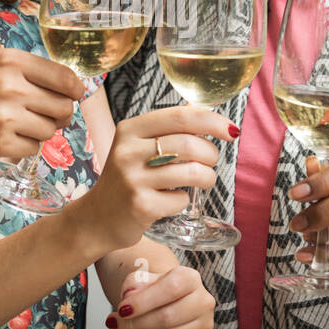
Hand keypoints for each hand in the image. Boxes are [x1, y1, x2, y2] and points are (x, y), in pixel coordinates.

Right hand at [0, 47, 82, 159]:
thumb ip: (28, 72)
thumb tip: (70, 88)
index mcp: (11, 61)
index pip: (65, 78)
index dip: (75, 90)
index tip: (73, 94)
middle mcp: (11, 87)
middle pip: (64, 107)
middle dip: (59, 113)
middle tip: (45, 113)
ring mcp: (6, 117)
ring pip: (51, 130)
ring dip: (40, 130)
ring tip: (18, 123)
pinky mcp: (0, 144)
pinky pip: (33, 148)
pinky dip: (25, 145)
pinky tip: (6, 136)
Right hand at [68, 106, 235, 251]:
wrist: (97, 218)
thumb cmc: (127, 178)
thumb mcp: (137, 146)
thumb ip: (167, 129)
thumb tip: (204, 110)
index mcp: (129, 129)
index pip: (179, 116)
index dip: (211, 121)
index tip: (231, 131)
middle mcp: (127, 151)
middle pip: (189, 144)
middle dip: (211, 154)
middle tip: (210, 162)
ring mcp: (132, 180)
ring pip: (192, 172)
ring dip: (207, 177)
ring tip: (203, 180)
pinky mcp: (141, 206)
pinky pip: (181, 199)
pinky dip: (185, 200)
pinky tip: (173, 200)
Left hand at [109, 264, 214, 328]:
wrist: (169, 301)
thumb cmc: (154, 289)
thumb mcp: (142, 278)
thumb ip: (134, 283)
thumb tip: (130, 296)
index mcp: (191, 278)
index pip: (171, 288)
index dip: (144, 301)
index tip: (121, 309)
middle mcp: (203, 301)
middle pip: (168, 317)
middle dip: (135, 322)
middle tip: (114, 322)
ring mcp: (203, 326)